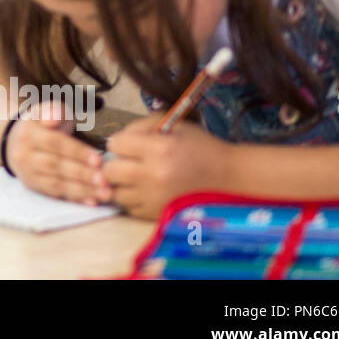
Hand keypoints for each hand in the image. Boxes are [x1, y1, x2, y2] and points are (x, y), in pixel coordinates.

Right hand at [6, 100, 112, 205]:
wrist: (13, 141)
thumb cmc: (41, 124)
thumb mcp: (45, 110)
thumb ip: (53, 110)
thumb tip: (52, 119)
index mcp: (29, 133)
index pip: (54, 143)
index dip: (76, 152)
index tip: (98, 159)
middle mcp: (24, 154)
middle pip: (55, 166)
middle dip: (82, 174)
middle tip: (104, 180)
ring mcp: (27, 172)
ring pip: (55, 183)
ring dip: (81, 190)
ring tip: (104, 193)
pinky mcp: (33, 186)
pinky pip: (55, 194)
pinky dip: (74, 198)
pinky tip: (92, 201)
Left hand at [103, 114, 233, 217]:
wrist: (227, 176)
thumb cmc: (199, 146)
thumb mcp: (173, 125)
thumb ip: (141, 126)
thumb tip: (116, 139)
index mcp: (159, 148)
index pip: (115, 144)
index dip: (119, 142)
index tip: (127, 144)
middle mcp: (154, 175)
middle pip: (110, 170)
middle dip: (114, 163)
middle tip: (126, 161)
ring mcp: (155, 197)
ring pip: (116, 192)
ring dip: (120, 183)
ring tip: (133, 177)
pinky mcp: (159, 214)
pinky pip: (129, 208)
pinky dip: (131, 199)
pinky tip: (143, 191)